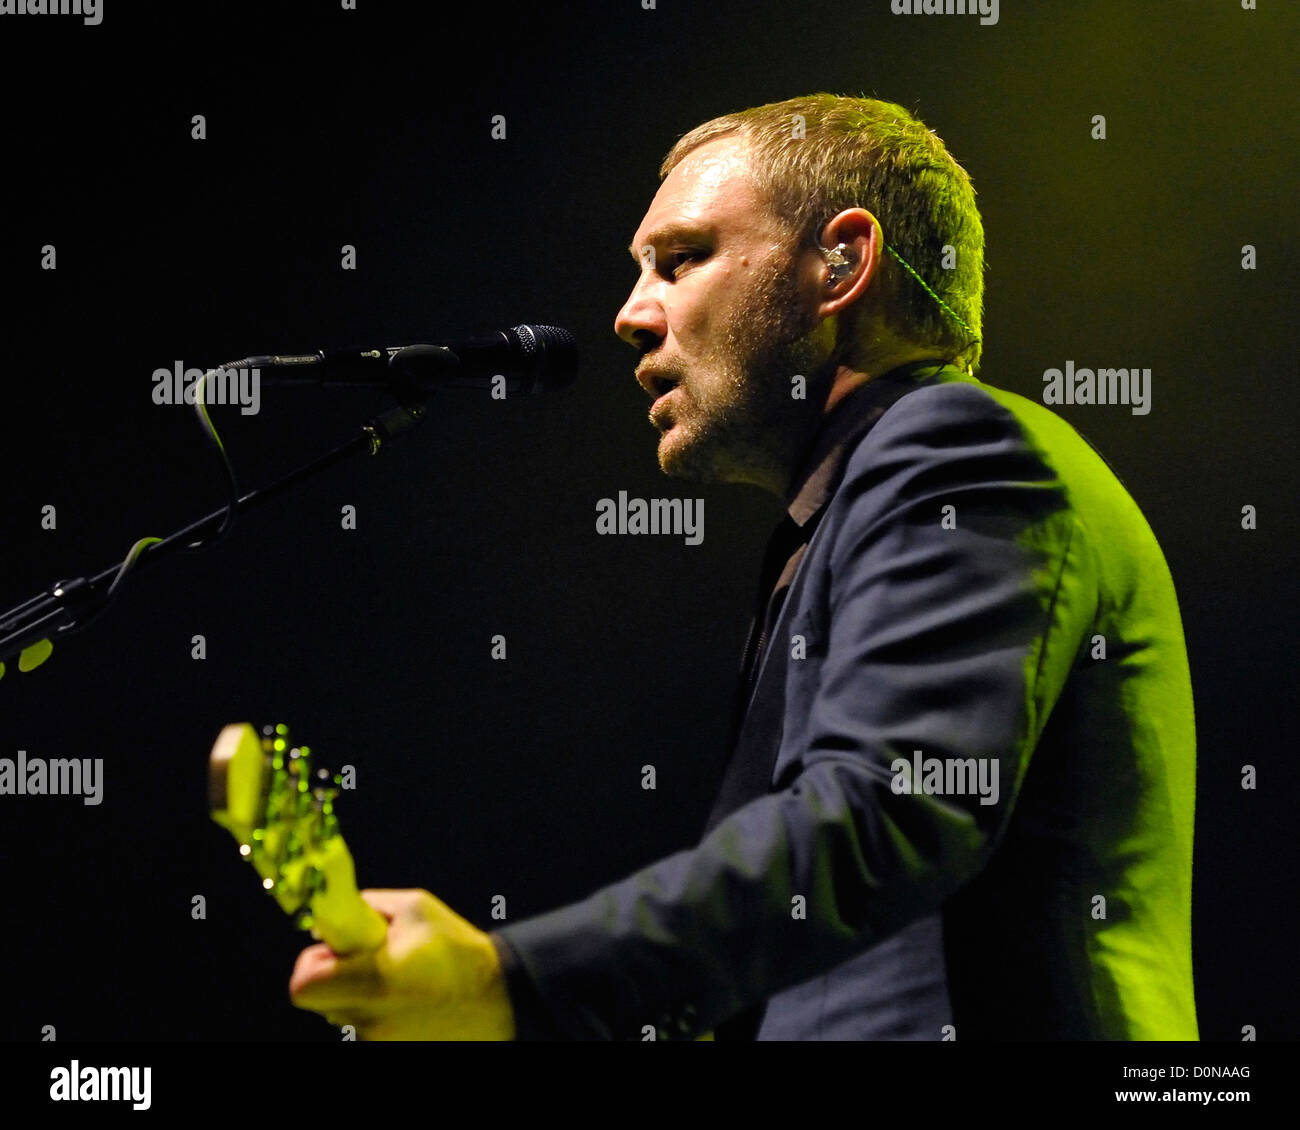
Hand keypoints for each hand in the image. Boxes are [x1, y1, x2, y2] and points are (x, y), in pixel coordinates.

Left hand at [289, 888, 514, 1039]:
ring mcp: (379, 1042)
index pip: (304, 986)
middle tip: (365, 961)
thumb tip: (333, 918)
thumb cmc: (458, 948)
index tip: (335, 951)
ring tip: (397, 980)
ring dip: (357, 995)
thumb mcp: (416, 908)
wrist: (498, 997)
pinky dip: (377, 1011)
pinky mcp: (389, 1050)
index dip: (313, 964)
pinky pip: (365, 1026)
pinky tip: (408, 999)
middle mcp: (371, 1019)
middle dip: (335, 977)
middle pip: (320, 1001)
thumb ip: (368, 906)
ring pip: (342, 1014)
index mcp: (375, 980)